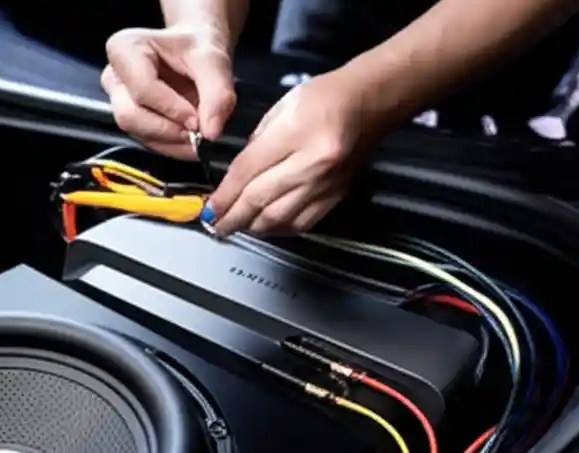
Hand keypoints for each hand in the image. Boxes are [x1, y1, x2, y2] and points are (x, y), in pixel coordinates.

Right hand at [101, 25, 236, 158]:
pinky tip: (191, 140)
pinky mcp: (130, 120)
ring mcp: (118, 101)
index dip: (172, 109)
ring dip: (171, 141)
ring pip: (137, 133)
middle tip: (198, 132)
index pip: (142, 89)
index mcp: (124, 49)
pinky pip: (146, 141)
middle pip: (130, 116)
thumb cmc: (199, 47)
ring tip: (199, 137)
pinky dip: (171, 146)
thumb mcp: (215, 61)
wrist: (197, 51)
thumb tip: (211, 133)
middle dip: (168, 130)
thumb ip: (217, 94)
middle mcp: (113, 76)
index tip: (199, 119)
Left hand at [205, 71, 374, 235]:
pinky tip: (266, 226)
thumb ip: (256, 144)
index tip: (208, 209)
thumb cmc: (324, 98)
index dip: (224, 195)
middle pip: (260, 200)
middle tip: (215, 226)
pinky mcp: (336, 196)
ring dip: (253, 226)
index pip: (247, 172)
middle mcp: (311, 163)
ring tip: (237, 226)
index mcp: (294, 133)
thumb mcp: (280, 109)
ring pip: (280, 218)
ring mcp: (326, 183)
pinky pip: (302, 223)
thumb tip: (238, 177)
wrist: (370, 102)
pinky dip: (279, 228)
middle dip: (233, 217)